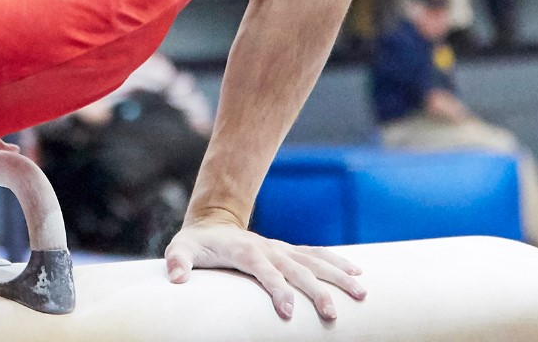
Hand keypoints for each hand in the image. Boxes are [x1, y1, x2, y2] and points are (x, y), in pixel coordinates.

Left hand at [165, 217, 364, 321]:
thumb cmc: (196, 244)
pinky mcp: (288, 251)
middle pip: (297, 270)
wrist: (211, 223)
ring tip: (361, 293)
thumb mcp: (180, 249)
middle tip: (331, 314)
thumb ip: (177, 261)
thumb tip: (175, 276)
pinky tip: (358, 273)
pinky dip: (338, 261)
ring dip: (338, 276)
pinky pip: (317, 255)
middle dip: (316, 291)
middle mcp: (268, 248)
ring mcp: (281, 249)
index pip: (265, 272)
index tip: (288, 311)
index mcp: (245, 250)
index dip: (277, 290)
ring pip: (315, 261)